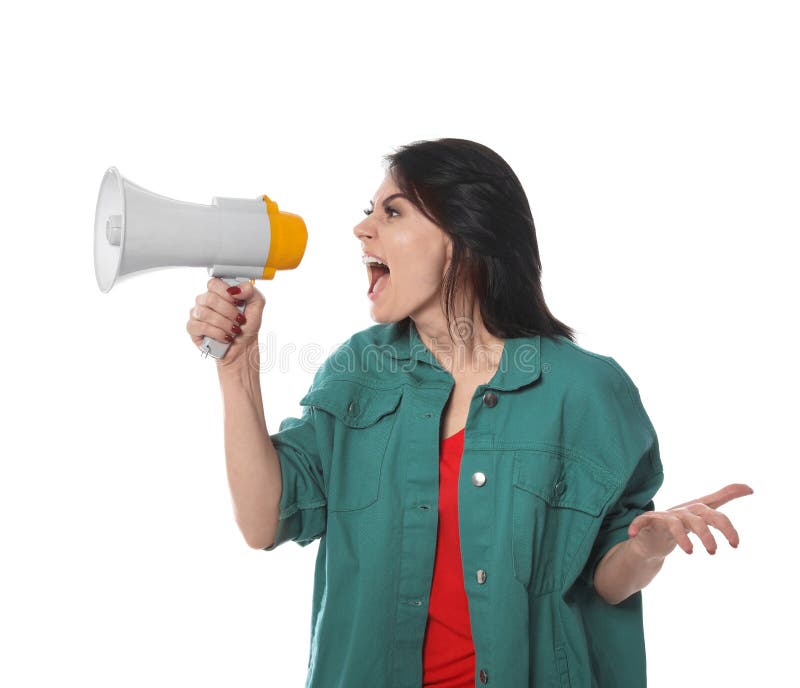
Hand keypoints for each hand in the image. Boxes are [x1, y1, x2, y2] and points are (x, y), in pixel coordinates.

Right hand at [186, 277, 265, 368]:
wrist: (244, 346)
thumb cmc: (247, 325)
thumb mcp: (256, 305)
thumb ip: (250, 291)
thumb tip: (236, 289)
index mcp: (218, 292)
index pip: (214, 283)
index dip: (226, 293)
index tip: (238, 302)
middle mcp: (204, 300)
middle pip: (210, 298)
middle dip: (229, 312)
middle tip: (239, 320)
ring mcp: (196, 314)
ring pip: (205, 313)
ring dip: (225, 324)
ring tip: (234, 330)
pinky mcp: (192, 328)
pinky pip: (201, 326)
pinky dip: (217, 333)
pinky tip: (225, 337)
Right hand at [626, 483, 753, 560]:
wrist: (656, 534)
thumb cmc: (682, 521)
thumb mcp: (705, 510)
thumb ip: (725, 497)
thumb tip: (750, 487)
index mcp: (697, 510)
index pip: (715, 516)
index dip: (727, 528)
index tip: (736, 545)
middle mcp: (681, 512)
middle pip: (696, 519)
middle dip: (706, 533)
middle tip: (713, 552)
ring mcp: (664, 517)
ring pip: (674, 524)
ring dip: (682, 538)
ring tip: (690, 552)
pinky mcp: (648, 522)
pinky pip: (642, 521)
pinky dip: (637, 525)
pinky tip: (633, 534)